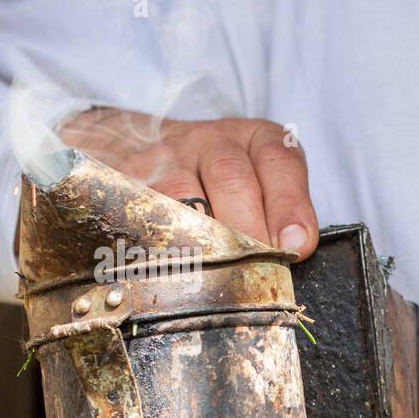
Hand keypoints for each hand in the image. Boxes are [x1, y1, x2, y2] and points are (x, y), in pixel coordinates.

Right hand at [57, 108, 318, 259]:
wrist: (136, 147)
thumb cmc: (220, 186)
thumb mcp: (263, 188)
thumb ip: (283, 217)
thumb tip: (295, 248)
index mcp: (254, 140)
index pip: (279, 160)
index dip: (289, 204)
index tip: (296, 245)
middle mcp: (210, 142)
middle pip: (231, 177)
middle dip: (247, 229)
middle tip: (255, 272)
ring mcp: (162, 158)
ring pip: (180, 192)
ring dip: (201, 240)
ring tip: (213, 277)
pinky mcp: (123, 178)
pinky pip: (137, 208)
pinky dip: (154, 241)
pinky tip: (165, 270)